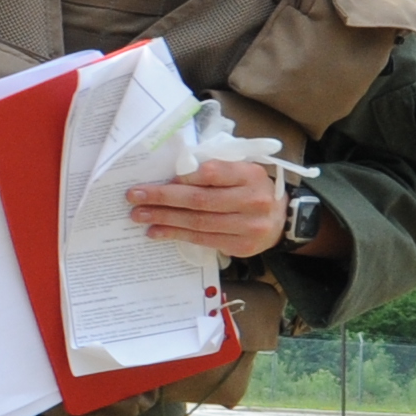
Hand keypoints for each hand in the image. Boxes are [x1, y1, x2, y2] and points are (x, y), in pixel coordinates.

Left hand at [123, 159, 288, 259]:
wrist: (280, 219)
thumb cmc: (251, 189)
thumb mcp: (241, 171)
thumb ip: (215, 170)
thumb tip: (174, 174)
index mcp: (251, 175)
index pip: (214, 172)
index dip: (185, 176)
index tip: (161, 178)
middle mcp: (253, 201)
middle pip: (200, 200)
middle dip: (163, 198)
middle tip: (135, 196)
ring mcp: (248, 226)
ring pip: (198, 222)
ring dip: (164, 219)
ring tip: (139, 215)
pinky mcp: (241, 246)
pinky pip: (202, 239)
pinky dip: (176, 235)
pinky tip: (157, 231)